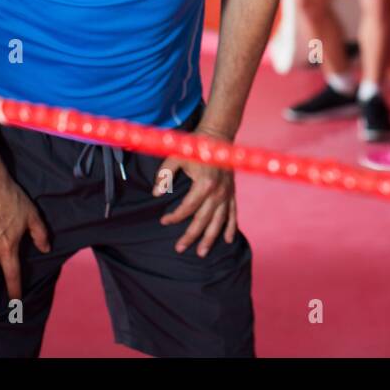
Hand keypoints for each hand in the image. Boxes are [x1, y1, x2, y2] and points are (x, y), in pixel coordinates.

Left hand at [154, 126, 238, 257]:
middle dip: (191, 236)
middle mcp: (218, 192)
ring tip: (202, 252)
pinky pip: (233, 213)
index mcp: (204, 184)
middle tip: (180, 249)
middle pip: (204, 220)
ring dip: (211, 238)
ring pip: (219, 221)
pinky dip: (231, 227)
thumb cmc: (195, 147)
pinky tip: (228, 240)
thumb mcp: (175, 157)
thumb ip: (164, 175)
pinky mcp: (232, 192)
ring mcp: (227, 193)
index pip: (188, 207)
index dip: (175, 217)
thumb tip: (156, 193)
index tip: (164, 221)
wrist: (218, 137)